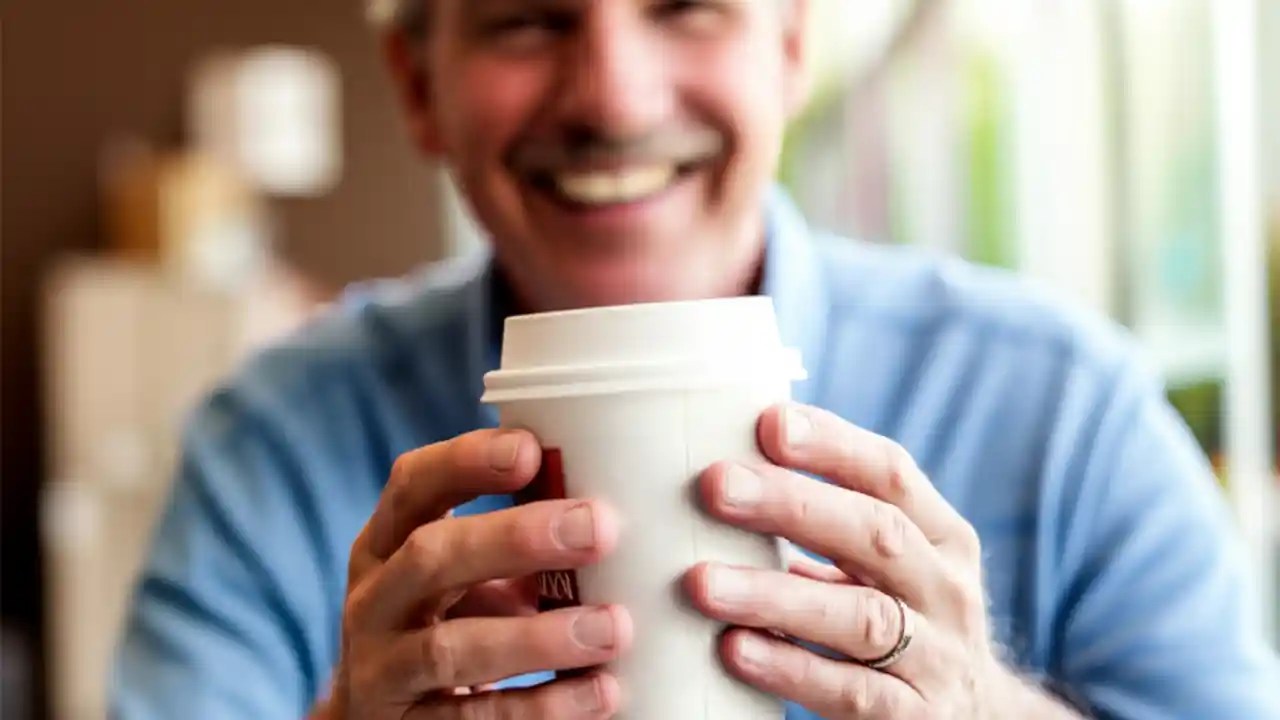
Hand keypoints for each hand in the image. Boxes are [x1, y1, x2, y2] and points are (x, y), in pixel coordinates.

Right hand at [330, 429, 631, 719]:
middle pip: (430, 557)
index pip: (413, 485)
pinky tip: (599, 692)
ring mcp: (381, 670)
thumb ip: (515, 544)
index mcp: (387, 544)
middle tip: (600, 528)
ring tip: (613, 628)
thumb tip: (608, 506)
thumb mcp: (461, 577)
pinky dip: (541, 707)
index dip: (466, 461)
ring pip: (448, 650)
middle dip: (515, 538)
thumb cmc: (445, 625)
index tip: (531, 449)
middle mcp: (374, 601)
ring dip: (537, 638)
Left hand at [684, 404, 1023, 718]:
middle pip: (875, 535)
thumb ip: (829, 523)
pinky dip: (791, 668)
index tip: (768, 421)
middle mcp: (947, 590)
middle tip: (715, 485)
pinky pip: (851, 693)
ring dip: (775, 595)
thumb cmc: (902, 619)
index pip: (892, 474)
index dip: (832, 445)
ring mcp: (938, 659)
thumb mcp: (891, 566)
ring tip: (702, 582)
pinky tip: (735, 649)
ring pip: (859, 618)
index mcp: (941, 536)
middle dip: (793, 504)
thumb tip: (724, 463)